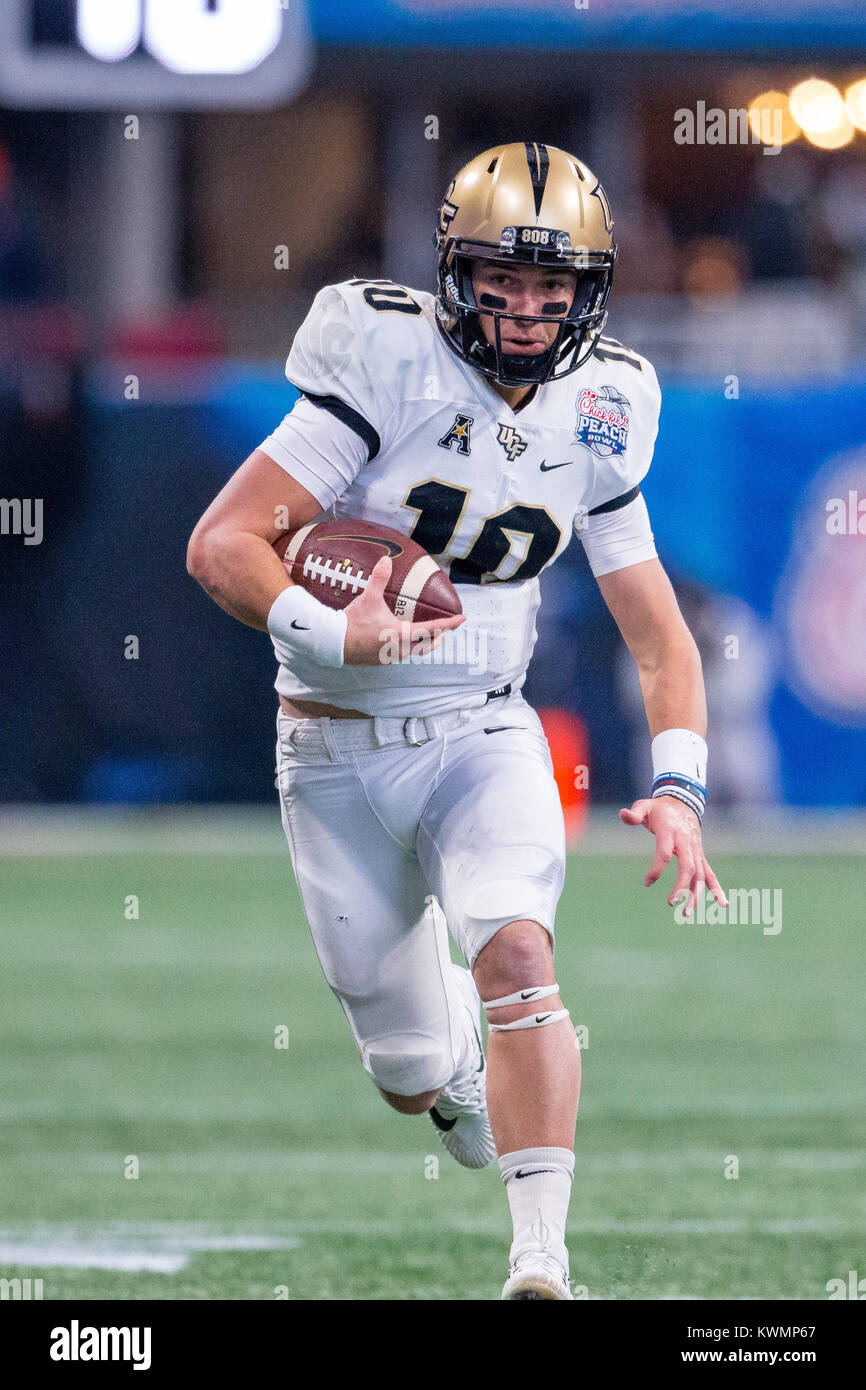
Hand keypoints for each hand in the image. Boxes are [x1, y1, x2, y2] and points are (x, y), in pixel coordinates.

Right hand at [343, 556, 464, 666]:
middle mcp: (401, 648)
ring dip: (423, 644)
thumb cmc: (353, 621)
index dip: (449, 624)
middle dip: (438, 637)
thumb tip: (386, 560)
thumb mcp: (369, 598)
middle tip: (445, 630)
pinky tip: (401, 641)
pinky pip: (401, 655)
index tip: (462, 620)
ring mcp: (391, 657)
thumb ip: (379, 579)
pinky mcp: (381, 660)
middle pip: (428, 645)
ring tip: (426, 635)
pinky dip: (407, 648)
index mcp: (402, 633)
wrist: (334, 643)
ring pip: (415, 652)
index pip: (433, 629)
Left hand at [619, 795, 727, 916]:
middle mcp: (686, 842)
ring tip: (687, 913)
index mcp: (671, 831)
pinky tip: (723, 904)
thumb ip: (635, 813)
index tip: (647, 882)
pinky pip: (709, 873)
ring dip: (696, 894)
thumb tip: (623, 814)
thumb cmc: (660, 808)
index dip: (656, 869)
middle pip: (687, 867)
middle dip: (681, 886)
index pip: (665, 853)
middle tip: (671, 903)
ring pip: (700, 874)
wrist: (684, 802)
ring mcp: (695, 850)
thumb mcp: (645, 806)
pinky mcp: (699, 855)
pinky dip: (716, 888)